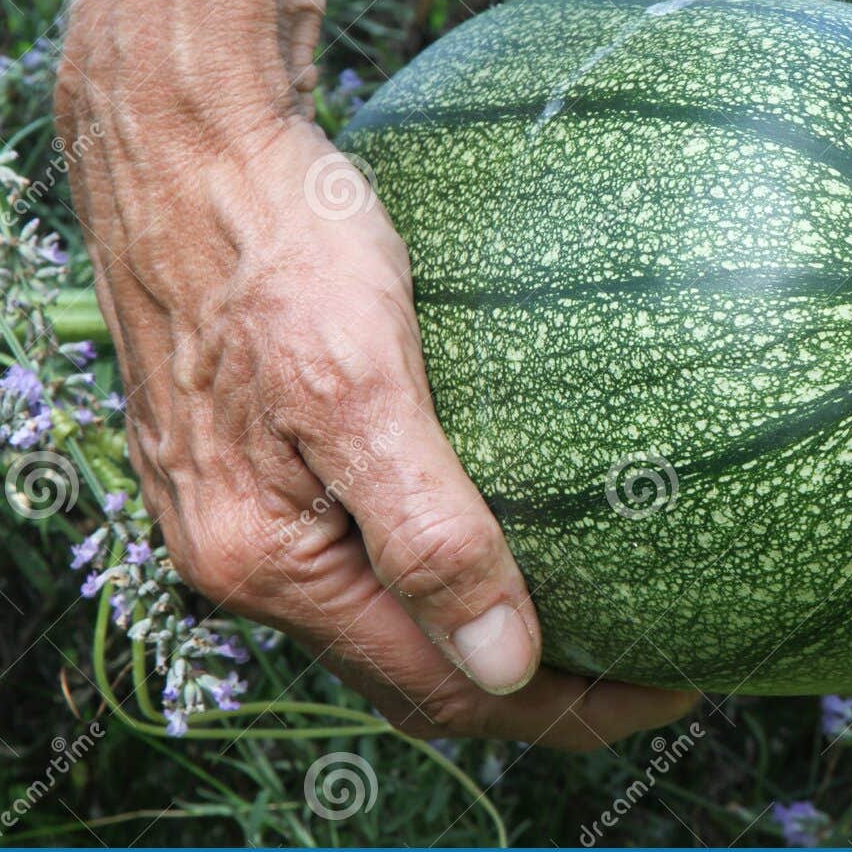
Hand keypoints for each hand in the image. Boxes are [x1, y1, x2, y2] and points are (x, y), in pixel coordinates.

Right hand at [55, 0, 695, 746]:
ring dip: (483, 631)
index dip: (557, 707)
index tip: (663, 694)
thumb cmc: (276, 248)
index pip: (434, 687)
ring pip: (387, 611)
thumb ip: (427, 535)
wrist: (187, 145)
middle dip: (525, 684)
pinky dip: (445, 564)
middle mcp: (248, 556)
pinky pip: (368, 545)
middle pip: (408, 667)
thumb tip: (502, 665)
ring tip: (589, 619)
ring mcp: (252, 507)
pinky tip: (509, 527)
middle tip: (642, 670)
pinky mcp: (268, 454)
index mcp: (267, 562)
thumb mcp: (361, 388)